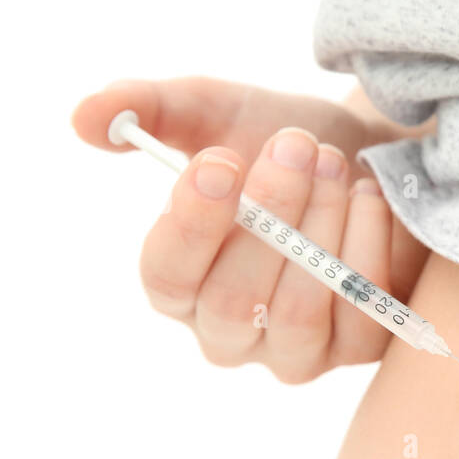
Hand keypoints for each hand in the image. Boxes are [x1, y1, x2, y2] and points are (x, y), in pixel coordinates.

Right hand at [71, 77, 427, 379]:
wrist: (372, 157)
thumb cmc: (280, 146)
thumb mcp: (215, 111)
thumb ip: (148, 108)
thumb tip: (85, 117)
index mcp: (180, 283)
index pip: (164, 278)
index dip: (191, 223)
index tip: (220, 161)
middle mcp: (230, 332)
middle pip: (233, 299)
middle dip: (271, 212)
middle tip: (297, 144)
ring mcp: (296, 350)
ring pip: (297, 310)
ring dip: (321, 224)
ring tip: (332, 162)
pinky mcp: (359, 346)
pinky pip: (361, 309)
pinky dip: (368, 242)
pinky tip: (367, 195)